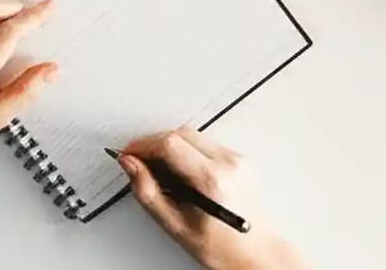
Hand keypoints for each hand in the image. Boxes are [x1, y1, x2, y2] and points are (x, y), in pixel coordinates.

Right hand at [118, 129, 306, 269]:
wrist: (256, 253)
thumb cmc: (223, 248)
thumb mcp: (176, 226)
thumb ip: (149, 193)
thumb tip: (131, 166)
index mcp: (213, 181)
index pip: (170, 145)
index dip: (143, 146)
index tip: (129, 155)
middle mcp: (229, 164)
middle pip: (181, 134)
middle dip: (154, 144)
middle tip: (139, 162)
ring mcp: (237, 159)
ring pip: (193, 135)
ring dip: (170, 146)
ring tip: (160, 172)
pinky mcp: (239, 160)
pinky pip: (205, 144)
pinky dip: (187, 151)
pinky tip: (181, 173)